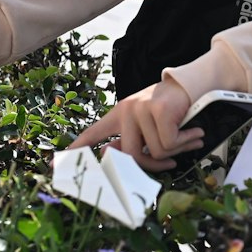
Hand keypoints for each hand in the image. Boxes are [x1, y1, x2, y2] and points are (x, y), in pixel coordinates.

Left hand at [69, 78, 202, 173]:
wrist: (194, 85)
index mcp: (119, 114)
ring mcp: (140, 109)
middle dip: (153, 165)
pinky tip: (194, 132)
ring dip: (175, 151)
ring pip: (153, 152)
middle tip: (171, 163)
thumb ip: (132, 142)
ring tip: (188, 137)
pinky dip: (185, 142)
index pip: (93, 133)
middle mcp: (125, 110)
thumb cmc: (172, 109)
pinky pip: (168, 144)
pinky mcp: (157, 110)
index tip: (57, 166)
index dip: (76, 151)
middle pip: (130, 155)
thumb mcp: (148, 126)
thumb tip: (113, 158)